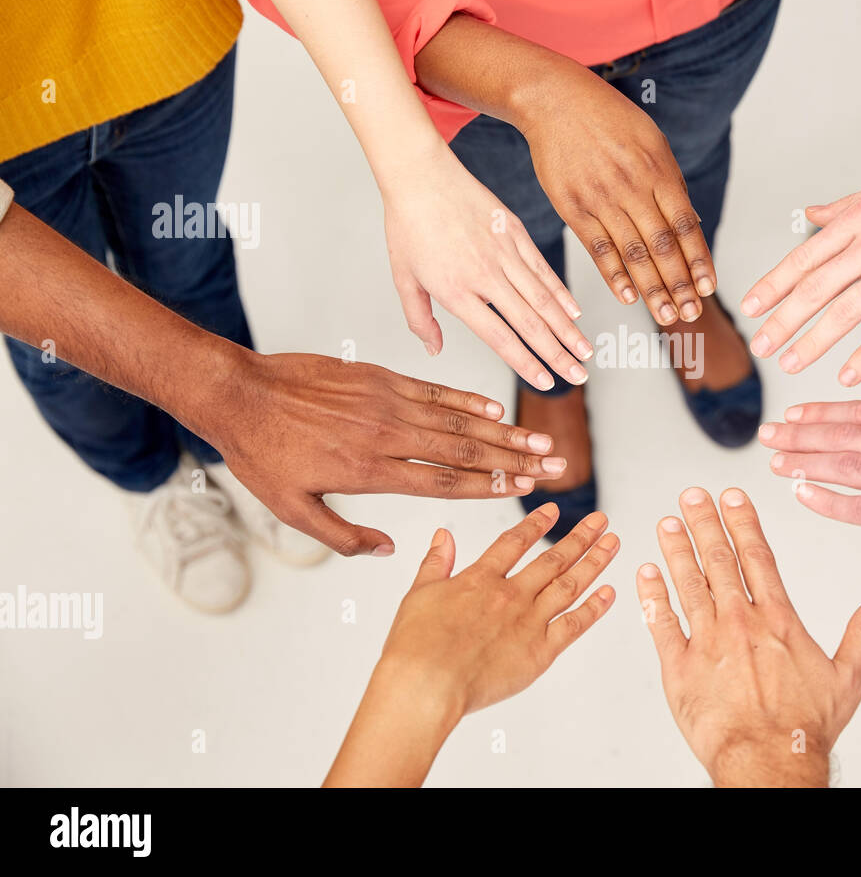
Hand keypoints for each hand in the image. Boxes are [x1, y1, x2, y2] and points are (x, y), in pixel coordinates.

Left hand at [202, 351, 568, 555]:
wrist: (239, 392)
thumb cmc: (262, 454)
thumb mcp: (293, 510)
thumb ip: (343, 536)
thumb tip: (387, 551)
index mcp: (368, 471)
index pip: (443, 482)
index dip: (489, 487)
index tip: (524, 490)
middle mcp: (386, 434)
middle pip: (464, 451)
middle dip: (514, 460)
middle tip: (552, 465)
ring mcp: (386, 402)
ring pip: (456, 419)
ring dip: (502, 430)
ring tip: (538, 438)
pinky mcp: (380, 378)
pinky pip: (433, 390)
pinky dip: (466, 400)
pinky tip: (494, 409)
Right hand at [324, 504, 618, 785]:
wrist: (426, 684)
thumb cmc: (416, 647)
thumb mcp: (419, 594)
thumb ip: (436, 562)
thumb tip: (443, 535)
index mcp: (481, 579)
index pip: (516, 542)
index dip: (537, 524)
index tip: (555, 511)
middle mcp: (511, 594)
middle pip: (553, 559)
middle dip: (580, 537)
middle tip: (601, 520)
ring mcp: (529, 621)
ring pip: (570, 585)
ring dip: (594, 562)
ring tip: (612, 543)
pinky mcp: (540, 651)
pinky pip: (575, 624)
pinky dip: (594, 608)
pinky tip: (609, 592)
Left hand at [382, 150, 593, 389]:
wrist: (420, 174)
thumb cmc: (408, 225)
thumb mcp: (402, 277)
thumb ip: (419, 319)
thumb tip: (434, 351)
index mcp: (456, 290)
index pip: (499, 337)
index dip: (525, 363)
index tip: (545, 383)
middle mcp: (485, 275)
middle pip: (530, 323)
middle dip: (558, 354)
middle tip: (579, 376)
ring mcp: (504, 252)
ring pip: (543, 298)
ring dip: (567, 329)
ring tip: (585, 351)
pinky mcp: (514, 232)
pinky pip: (542, 268)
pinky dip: (561, 292)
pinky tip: (575, 313)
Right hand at [517, 66, 714, 325]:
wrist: (555, 100)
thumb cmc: (608, 120)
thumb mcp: (651, 140)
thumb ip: (670, 182)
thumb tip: (691, 225)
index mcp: (657, 169)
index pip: (684, 224)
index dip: (698, 259)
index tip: (709, 287)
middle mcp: (631, 187)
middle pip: (662, 245)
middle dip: (680, 284)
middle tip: (691, 314)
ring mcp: (601, 199)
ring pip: (632, 253)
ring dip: (652, 290)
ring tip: (667, 316)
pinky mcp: (573, 208)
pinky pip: (598, 249)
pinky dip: (614, 276)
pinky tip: (628, 297)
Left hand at [636, 487, 860, 786]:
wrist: (769, 763)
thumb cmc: (806, 728)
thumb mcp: (848, 678)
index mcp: (777, 621)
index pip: (758, 557)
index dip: (743, 522)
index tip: (732, 497)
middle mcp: (739, 623)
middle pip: (719, 561)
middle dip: (704, 523)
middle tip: (691, 495)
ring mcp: (706, 643)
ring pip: (688, 584)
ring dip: (677, 549)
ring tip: (667, 522)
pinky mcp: (679, 668)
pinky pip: (661, 623)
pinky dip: (652, 595)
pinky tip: (646, 572)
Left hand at [742, 135, 860, 384]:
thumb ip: (844, 208)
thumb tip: (809, 215)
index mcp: (859, 219)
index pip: (804, 257)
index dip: (774, 284)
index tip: (749, 307)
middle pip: (816, 288)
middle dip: (782, 320)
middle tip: (759, 346)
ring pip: (846, 310)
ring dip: (813, 341)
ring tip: (789, 364)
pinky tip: (848, 376)